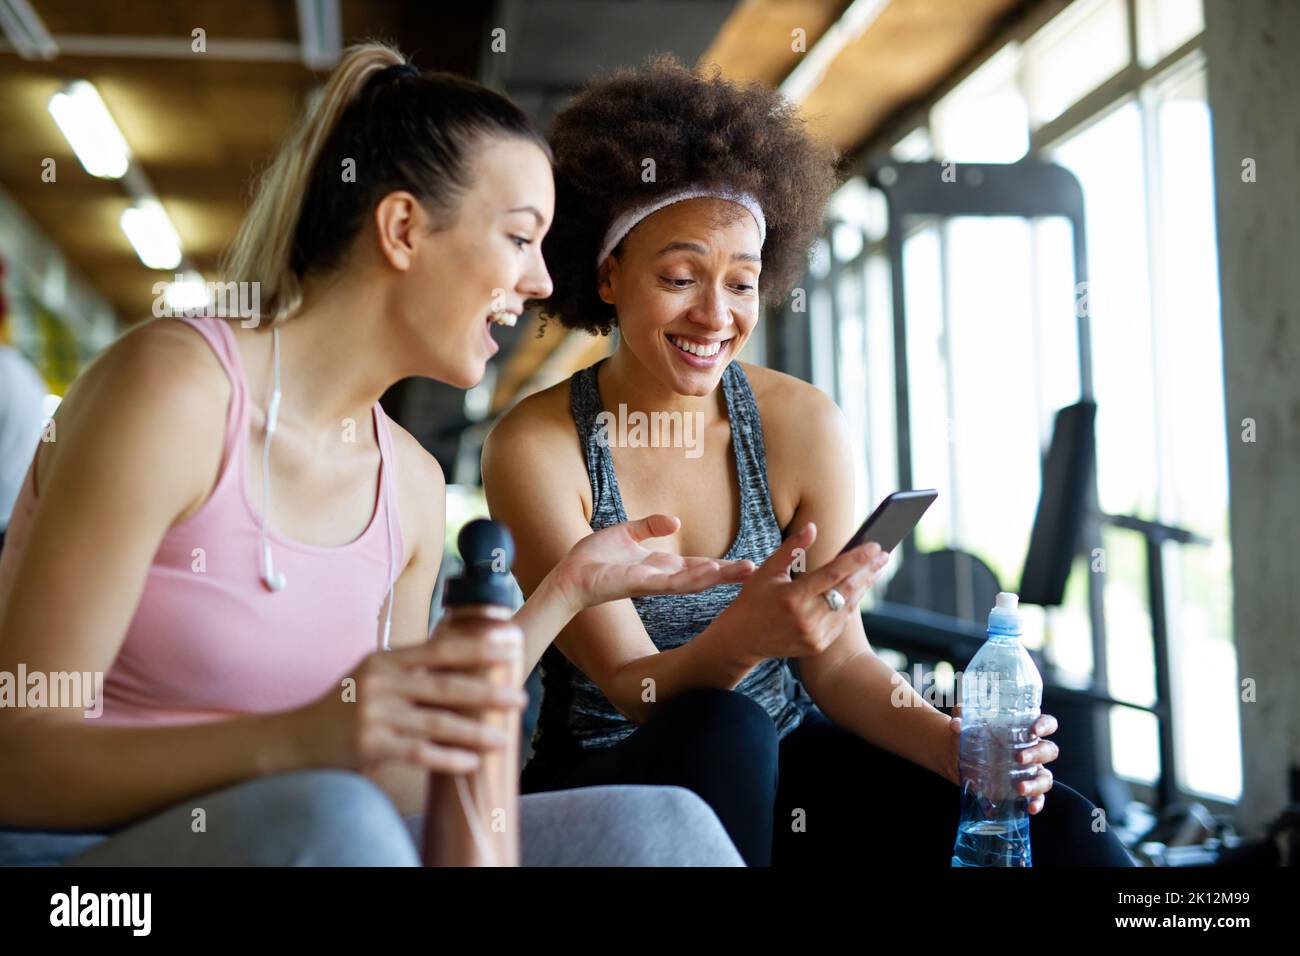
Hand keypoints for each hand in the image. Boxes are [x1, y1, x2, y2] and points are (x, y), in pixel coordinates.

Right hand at [298, 621, 528, 774]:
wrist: (294, 738)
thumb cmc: (345, 706)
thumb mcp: (373, 676)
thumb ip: (411, 670)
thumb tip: (465, 667)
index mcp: (385, 659)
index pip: (439, 649)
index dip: (477, 647)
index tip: (510, 643)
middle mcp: (380, 682)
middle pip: (445, 686)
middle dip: (487, 692)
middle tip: (519, 699)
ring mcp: (374, 714)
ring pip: (436, 723)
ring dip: (474, 732)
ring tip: (504, 739)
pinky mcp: (369, 745)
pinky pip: (418, 753)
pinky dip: (447, 759)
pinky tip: (470, 764)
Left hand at [555, 514, 757, 610]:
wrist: (569, 574)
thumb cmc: (593, 558)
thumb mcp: (626, 533)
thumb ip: (650, 526)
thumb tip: (675, 521)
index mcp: (658, 565)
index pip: (695, 566)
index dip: (719, 565)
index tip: (744, 565)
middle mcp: (661, 577)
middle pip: (702, 575)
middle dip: (728, 574)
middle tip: (757, 570)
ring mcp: (654, 583)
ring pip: (694, 581)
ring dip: (719, 575)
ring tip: (744, 571)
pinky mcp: (642, 584)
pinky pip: (673, 581)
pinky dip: (694, 577)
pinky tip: (711, 572)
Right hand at [709, 522, 889, 664]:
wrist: (741, 639)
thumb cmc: (753, 599)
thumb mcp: (767, 570)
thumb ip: (791, 548)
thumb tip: (813, 527)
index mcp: (792, 597)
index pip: (832, 574)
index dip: (856, 559)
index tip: (874, 546)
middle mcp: (805, 619)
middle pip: (846, 590)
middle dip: (868, 570)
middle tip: (883, 554)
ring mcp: (813, 635)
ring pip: (848, 606)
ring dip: (864, 585)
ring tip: (876, 568)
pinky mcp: (817, 644)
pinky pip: (841, 620)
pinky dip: (852, 602)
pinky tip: (859, 587)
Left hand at [948, 706, 1058, 812]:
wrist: (958, 755)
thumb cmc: (970, 733)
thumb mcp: (966, 723)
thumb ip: (962, 718)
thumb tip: (956, 724)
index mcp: (1024, 729)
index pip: (1047, 724)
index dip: (1045, 725)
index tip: (1034, 730)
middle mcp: (1032, 749)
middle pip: (1049, 750)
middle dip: (1037, 754)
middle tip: (1019, 758)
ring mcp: (1030, 770)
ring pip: (1046, 777)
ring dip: (1037, 783)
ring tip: (1020, 788)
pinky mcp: (1024, 788)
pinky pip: (1038, 797)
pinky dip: (1037, 802)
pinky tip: (1030, 808)